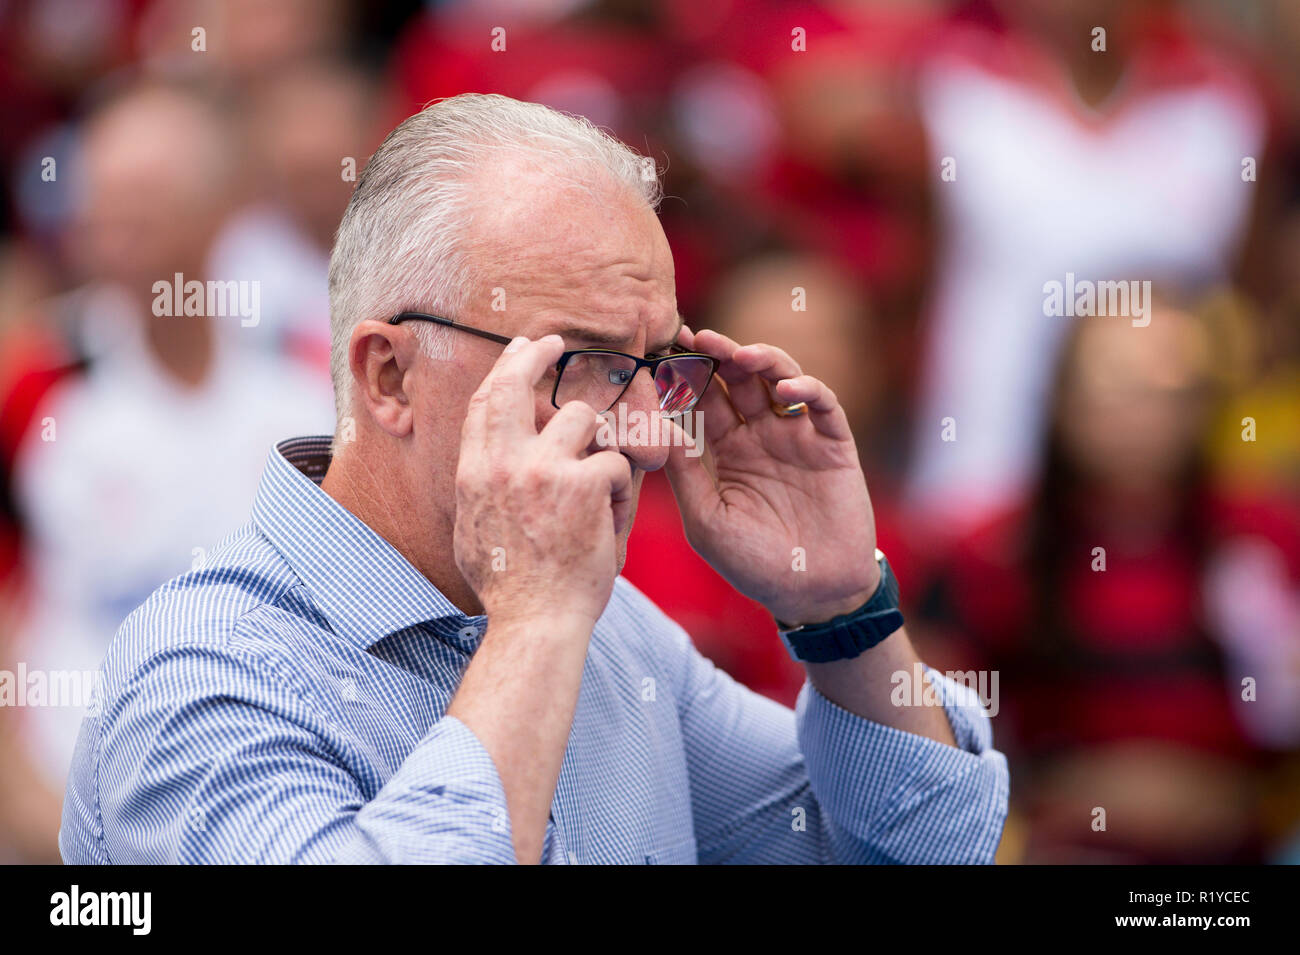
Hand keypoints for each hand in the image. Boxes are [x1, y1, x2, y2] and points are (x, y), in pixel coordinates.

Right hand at [453, 335, 633, 627]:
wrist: (535, 622)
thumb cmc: (512, 589)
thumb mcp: (475, 531)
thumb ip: (483, 487)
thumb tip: (489, 459)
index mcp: (473, 474)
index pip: (484, 404)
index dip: (502, 370)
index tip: (518, 352)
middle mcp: (501, 463)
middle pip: (515, 385)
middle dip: (535, 354)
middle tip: (554, 341)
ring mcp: (542, 470)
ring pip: (581, 419)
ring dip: (598, 445)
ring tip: (598, 489)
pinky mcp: (582, 483)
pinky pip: (616, 464)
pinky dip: (620, 494)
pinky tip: (610, 524)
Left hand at [665, 328, 879, 626]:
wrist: (812, 592)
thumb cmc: (753, 562)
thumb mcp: (707, 520)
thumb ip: (685, 473)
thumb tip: (657, 428)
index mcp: (727, 450)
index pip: (704, 399)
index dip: (688, 375)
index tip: (666, 352)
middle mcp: (761, 434)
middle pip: (739, 379)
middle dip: (719, 354)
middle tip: (698, 337)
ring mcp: (799, 435)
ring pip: (779, 379)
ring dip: (761, 360)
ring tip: (739, 355)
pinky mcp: (834, 443)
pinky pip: (823, 404)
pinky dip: (808, 389)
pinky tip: (787, 390)